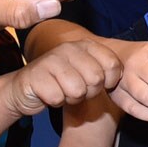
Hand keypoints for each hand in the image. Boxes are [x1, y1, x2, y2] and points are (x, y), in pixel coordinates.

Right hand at [4, 39, 122, 116]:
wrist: (26, 88)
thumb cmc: (62, 82)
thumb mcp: (87, 73)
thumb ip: (105, 71)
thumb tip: (121, 77)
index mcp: (86, 45)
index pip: (113, 65)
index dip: (109, 82)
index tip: (99, 85)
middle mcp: (69, 48)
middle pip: (96, 79)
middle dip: (89, 93)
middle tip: (76, 90)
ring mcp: (51, 59)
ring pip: (77, 90)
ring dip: (71, 98)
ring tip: (63, 91)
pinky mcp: (36, 75)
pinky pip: (57, 98)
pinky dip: (55, 102)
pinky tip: (49, 94)